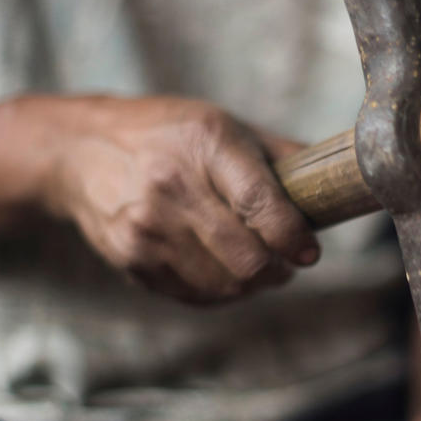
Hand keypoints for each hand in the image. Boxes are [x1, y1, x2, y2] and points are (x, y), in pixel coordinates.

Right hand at [42, 95, 319, 302]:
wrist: (82, 151)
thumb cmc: (168, 134)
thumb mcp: (224, 125)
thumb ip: (281, 156)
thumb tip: (338, 181)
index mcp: (206, 144)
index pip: (260, 204)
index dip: (293, 237)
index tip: (309, 251)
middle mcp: (174, 187)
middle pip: (245, 257)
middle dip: (278, 270)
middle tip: (288, 263)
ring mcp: (149, 228)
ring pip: (223, 285)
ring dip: (252, 286)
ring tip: (260, 270)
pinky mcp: (133, 259)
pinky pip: (194, 295)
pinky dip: (221, 293)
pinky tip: (226, 275)